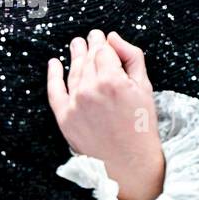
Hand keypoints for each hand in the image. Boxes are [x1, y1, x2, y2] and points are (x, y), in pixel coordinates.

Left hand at [46, 30, 164, 199]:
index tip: (100, 36)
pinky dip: (53, 74)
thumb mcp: (145, 87)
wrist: (130, 163)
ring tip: (76, 45)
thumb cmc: (141, 125)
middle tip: (89, 38)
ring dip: (75, 55)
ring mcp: (75, 104)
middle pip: (87, 59)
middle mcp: (91, 90)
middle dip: (89, 46)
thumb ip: (131, 57)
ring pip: (73, 71)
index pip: (102, 50)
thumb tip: (113, 38)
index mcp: (113, 80)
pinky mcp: (64, 118)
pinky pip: (54, 90)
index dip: (101, 41)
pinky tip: (54, 63)